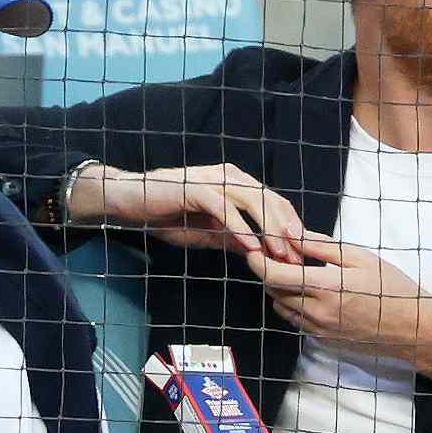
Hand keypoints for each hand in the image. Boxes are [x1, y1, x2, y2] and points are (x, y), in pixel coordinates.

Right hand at [66, 163, 303, 262]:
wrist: (129, 203)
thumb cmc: (167, 215)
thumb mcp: (208, 232)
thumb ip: (234, 238)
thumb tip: (261, 253)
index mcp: (235, 184)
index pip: (272, 202)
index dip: (290, 226)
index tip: (302, 253)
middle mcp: (228, 176)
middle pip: (269, 200)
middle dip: (287, 229)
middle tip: (299, 256)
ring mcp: (212, 180)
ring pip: (252, 201)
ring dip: (269, 229)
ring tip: (281, 253)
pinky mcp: (196, 188)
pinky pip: (224, 208)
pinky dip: (240, 227)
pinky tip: (251, 247)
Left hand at [245, 230, 431, 376]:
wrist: (415, 328)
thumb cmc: (392, 288)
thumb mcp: (359, 257)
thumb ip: (319, 246)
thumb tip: (290, 232)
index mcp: (327, 288)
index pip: (275, 276)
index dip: (257, 262)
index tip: (253, 249)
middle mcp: (318, 313)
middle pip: (273, 291)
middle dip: (268, 273)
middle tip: (275, 255)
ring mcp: (319, 331)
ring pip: (281, 307)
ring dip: (280, 290)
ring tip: (295, 273)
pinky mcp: (323, 341)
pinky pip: (296, 321)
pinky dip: (293, 305)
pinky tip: (310, 292)